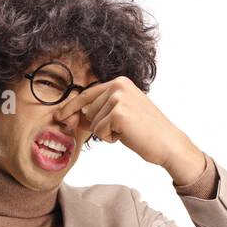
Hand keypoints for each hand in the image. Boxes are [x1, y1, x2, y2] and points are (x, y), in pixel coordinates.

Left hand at [59, 76, 205, 184]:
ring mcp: (118, 98)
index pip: (87, 93)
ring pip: (93, 122)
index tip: (58, 115)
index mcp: (120, 82)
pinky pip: (99, 131)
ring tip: (127, 130)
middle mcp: (118, 85)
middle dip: (99, 124)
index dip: (71, 106)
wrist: (168, 144)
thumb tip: (74, 114)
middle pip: (88, 110)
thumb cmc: (145, 131)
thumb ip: (101, 109)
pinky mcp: (118, 113)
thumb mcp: (122, 113)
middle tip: (124, 128)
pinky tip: (128, 135)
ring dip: (106, 132)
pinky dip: (110, 138)